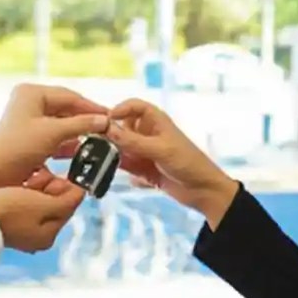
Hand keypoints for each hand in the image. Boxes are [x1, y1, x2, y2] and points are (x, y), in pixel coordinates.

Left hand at [0, 83, 108, 192]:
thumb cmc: (17, 147)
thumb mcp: (53, 133)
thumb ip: (81, 125)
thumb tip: (105, 120)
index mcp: (33, 93)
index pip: (70, 97)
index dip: (92, 107)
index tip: (111, 117)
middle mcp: (30, 103)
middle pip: (67, 110)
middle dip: (86, 121)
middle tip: (107, 130)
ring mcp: (30, 121)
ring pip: (63, 125)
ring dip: (79, 134)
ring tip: (99, 142)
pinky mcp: (30, 139)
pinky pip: (55, 138)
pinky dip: (68, 145)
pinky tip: (83, 152)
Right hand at [0, 167, 84, 251]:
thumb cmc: (4, 211)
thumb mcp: (42, 204)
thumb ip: (66, 200)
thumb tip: (82, 193)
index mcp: (49, 235)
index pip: (69, 204)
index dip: (64, 186)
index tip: (52, 177)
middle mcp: (38, 236)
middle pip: (55, 202)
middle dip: (47, 187)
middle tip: (33, 182)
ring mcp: (23, 230)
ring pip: (39, 200)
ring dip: (34, 187)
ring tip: (22, 185)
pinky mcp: (9, 222)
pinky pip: (24, 203)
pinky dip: (22, 192)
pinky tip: (13, 188)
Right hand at [106, 99, 238, 228]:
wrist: (203, 191)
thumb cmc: (187, 162)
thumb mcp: (160, 149)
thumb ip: (133, 141)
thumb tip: (107, 129)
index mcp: (156, 121)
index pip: (134, 106)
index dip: (120, 109)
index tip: (106, 120)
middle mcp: (148, 134)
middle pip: (123, 127)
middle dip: (110, 134)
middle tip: (93, 143)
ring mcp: (145, 152)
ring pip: (121, 147)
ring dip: (112, 152)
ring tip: (98, 160)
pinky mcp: (143, 169)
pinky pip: (125, 165)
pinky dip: (119, 168)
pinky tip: (108, 172)